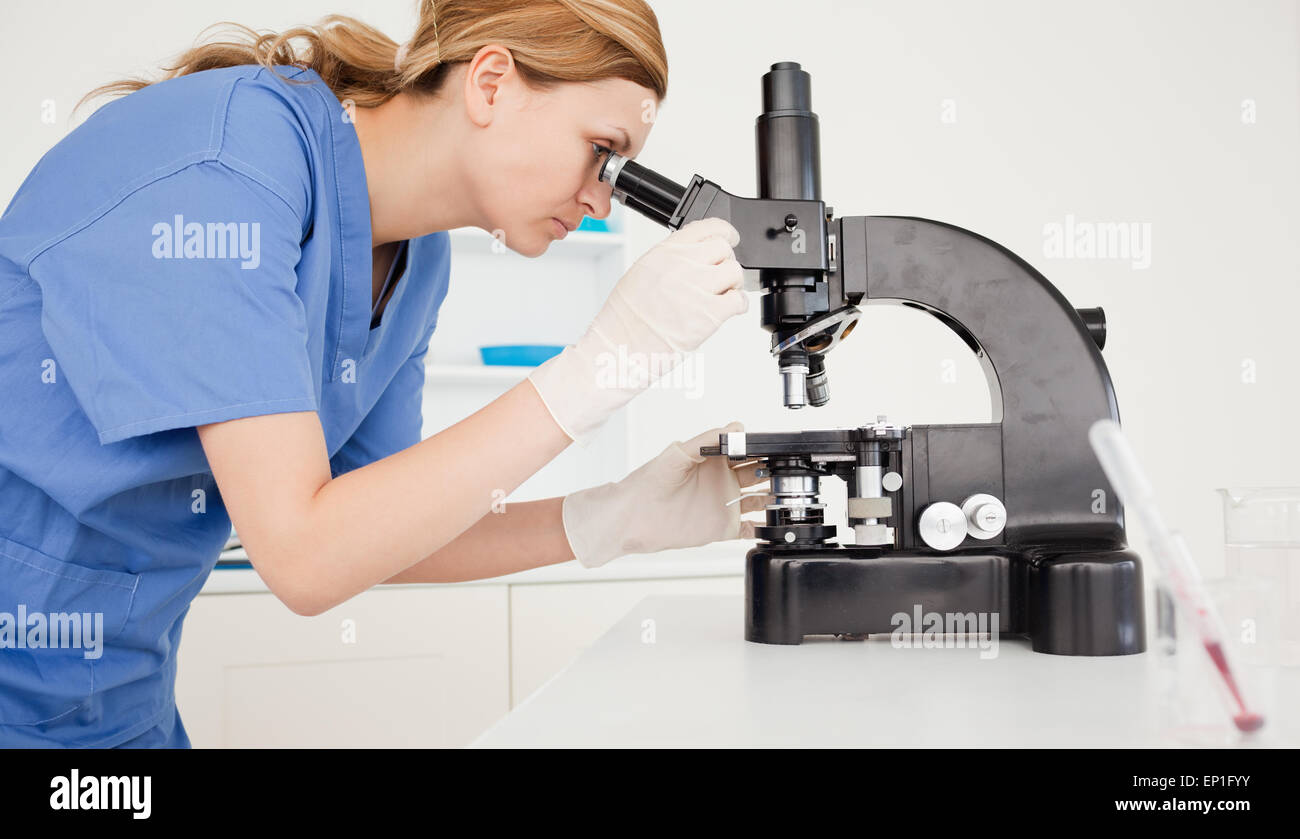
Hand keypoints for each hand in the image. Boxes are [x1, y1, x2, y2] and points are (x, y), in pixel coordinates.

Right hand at [527, 218, 746, 446]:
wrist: (619, 348)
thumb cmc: (624, 319)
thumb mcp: (641, 273)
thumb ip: (670, 259)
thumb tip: (695, 255)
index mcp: (664, 252)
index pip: (706, 227)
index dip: (724, 231)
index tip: (730, 238)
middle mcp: (682, 265)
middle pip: (724, 249)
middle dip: (725, 263)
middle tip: (721, 278)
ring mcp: (697, 288)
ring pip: (735, 272)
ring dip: (733, 284)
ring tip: (722, 296)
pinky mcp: (709, 315)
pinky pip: (738, 300)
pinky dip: (738, 305)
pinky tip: (727, 310)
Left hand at [561, 421, 771, 568]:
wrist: (632, 518)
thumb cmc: (647, 483)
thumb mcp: (676, 454)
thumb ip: (705, 440)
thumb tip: (733, 427)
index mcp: (714, 460)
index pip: (745, 450)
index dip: (762, 448)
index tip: (777, 446)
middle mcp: (722, 481)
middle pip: (758, 473)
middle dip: (775, 470)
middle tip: (789, 469)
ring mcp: (724, 505)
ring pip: (759, 500)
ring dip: (774, 497)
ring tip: (787, 494)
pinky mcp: (722, 528)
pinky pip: (750, 528)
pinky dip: (763, 527)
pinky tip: (773, 524)